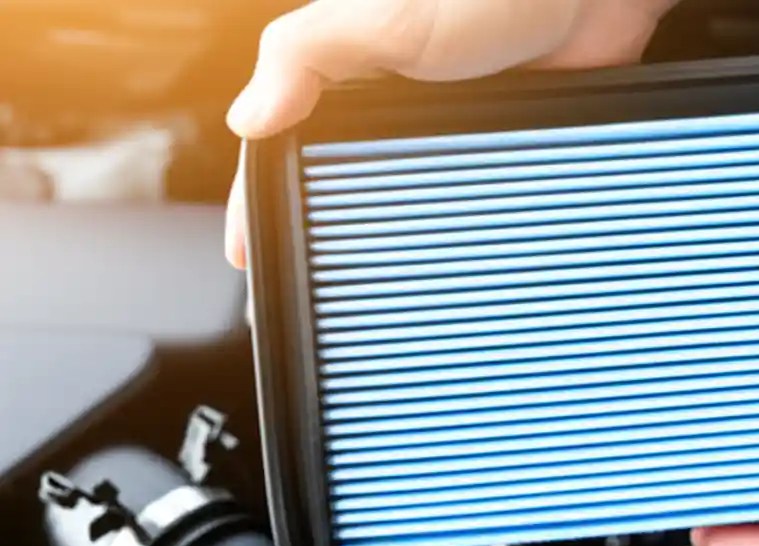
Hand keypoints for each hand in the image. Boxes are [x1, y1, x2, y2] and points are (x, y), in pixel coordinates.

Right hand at [223, 0, 678, 267]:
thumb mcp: (379, 16)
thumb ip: (304, 55)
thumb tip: (247, 120)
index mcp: (348, 71)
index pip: (285, 145)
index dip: (262, 200)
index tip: (248, 256)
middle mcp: (393, 106)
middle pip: (341, 182)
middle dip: (326, 231)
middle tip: (311, 287)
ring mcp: (449, 133)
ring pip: (407, 201)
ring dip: (396, 239)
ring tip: (377, 295)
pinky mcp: (501, 149)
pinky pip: (474, 200)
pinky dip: (463, 229)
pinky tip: (459, 263)